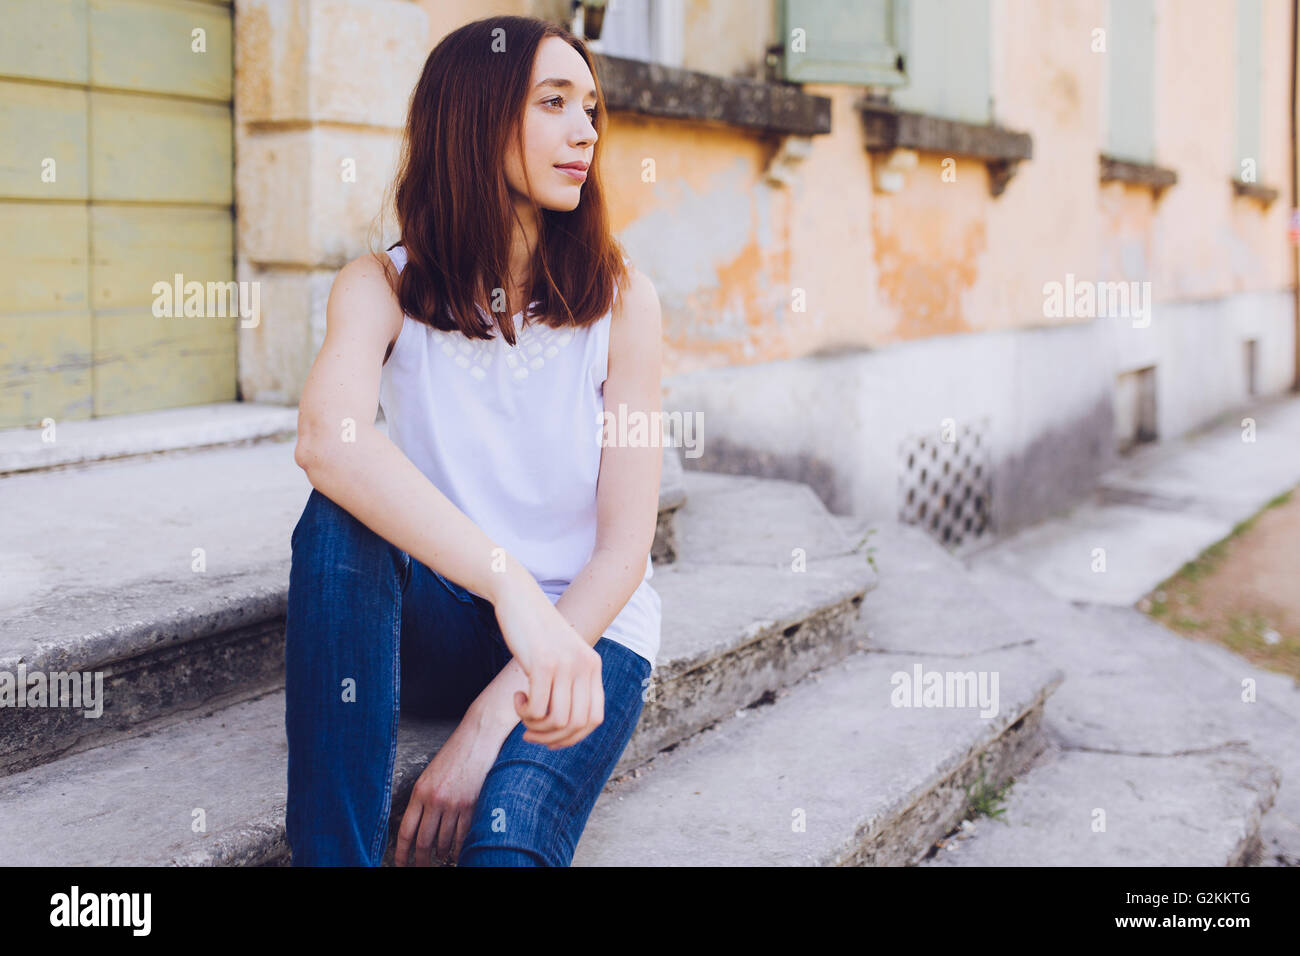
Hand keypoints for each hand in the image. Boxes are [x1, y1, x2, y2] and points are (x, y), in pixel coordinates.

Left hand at [393, 709, 506, 865]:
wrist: (478, 737)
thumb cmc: (456, 753)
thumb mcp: (431, 774)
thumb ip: (424, 798)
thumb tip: (420, 825)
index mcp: (420, 791)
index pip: (406, 831)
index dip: (401, 853)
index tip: (401, 863)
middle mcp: (435, 799)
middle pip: (423, 841)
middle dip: (420, 859)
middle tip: (420, 866)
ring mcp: (454, 804)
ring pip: (444, 841)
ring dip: (442, 853)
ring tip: (441, 857)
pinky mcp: (472, 805)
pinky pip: (462, 836)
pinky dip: (458, 848)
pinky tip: (456, 851)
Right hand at [491, 578, 604, 746]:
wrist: (519, 597)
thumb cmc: (536, 632)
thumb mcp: (561, 657)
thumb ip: (569, 683)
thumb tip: (564, 727)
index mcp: (593, 666)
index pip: (595, 719)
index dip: (573, 737)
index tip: (550, 737)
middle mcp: (585, 666)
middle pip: (576, 725)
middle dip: (551, 738)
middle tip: (530, 732)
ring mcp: (566, 665)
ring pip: (557, 721)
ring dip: (535, 727)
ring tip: (523, 713)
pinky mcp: (543, 663)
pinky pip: (537, 709)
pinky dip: (524, 713)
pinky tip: (517, 698)